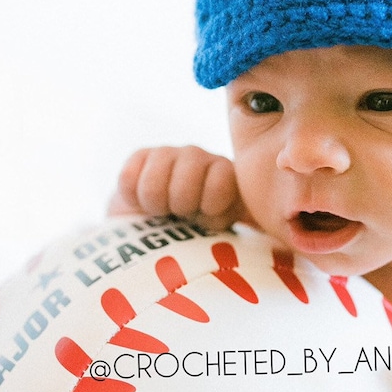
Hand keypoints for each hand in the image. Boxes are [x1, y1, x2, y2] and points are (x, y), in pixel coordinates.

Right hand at [108, 146, 247, 231]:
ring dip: (154, 204)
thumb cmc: (196, 237)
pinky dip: (131, 196)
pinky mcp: (142, 155)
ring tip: (161, 209)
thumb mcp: (222, 235)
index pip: (219, 186)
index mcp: (226, 176)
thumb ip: (237, 226)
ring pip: (153, 185)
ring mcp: (171, 153)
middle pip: (184, 188)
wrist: (154, 233)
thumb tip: (262, 230)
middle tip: (180, 213)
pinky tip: (141, 201)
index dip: (208, 209)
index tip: (205, 218)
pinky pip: (128, 177)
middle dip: (178, 208)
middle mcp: (200, 158)